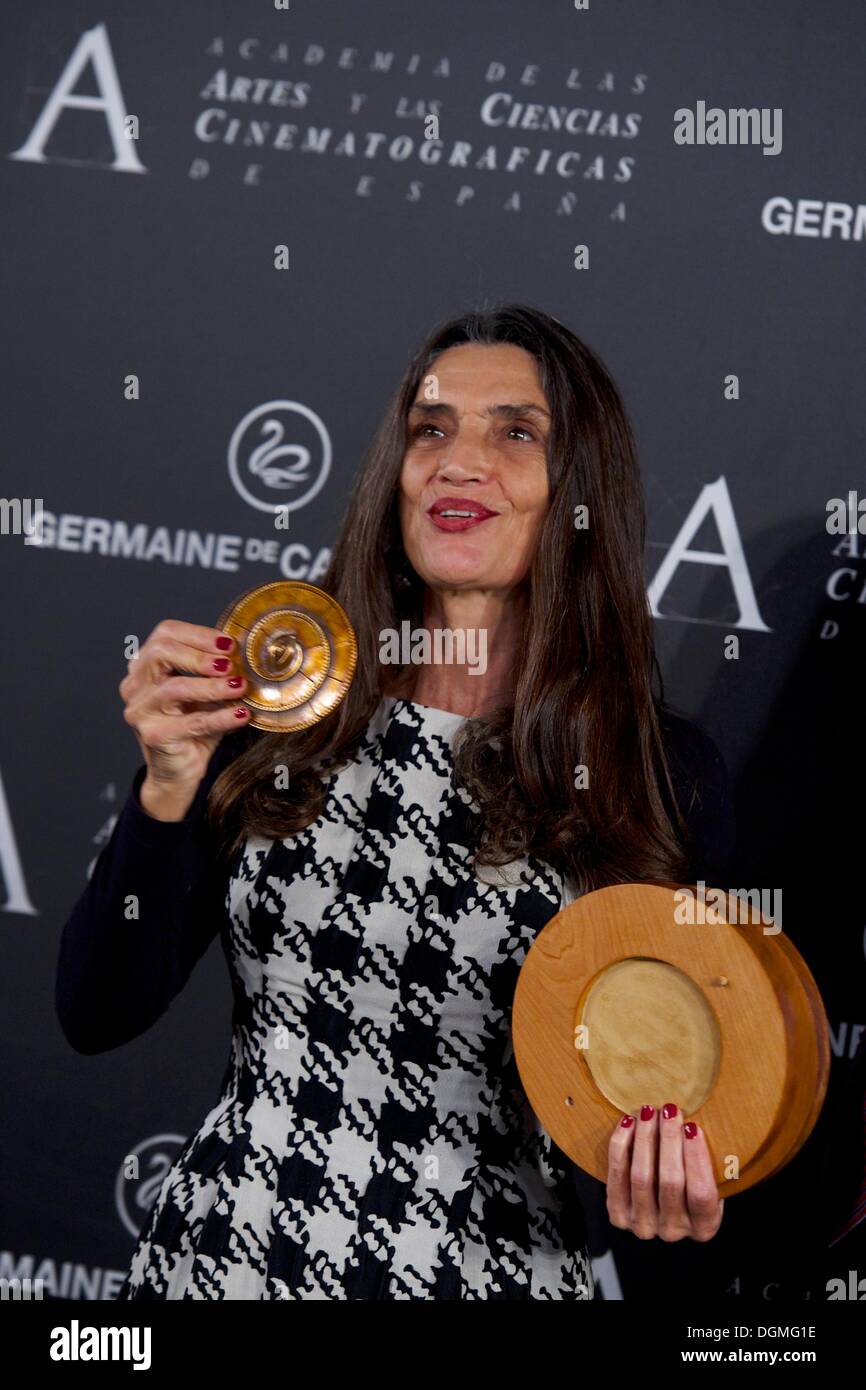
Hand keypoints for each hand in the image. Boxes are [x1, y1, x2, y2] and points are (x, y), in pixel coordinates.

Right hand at [119, 618, 248, 807]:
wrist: (178, 772)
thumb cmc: (192, 729)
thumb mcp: (205, 694)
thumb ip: (217, 673)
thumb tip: (246, 654)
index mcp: (144, 667)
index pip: (164, 635)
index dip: (197, 634)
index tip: (229, 643)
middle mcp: (135, 685)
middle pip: (161, 652)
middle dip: (200, 654)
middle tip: (231, 663)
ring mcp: (140, 711)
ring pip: (176, 687)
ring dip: (213, 686)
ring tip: (240, 686)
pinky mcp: (153, 735)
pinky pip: (192, 722)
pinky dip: (221, 717)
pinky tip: (241, 714)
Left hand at [606, 1103, 723, 1241]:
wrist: (659, 1207)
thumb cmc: (689, 1186)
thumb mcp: (712, 1184)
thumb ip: (711, 1166)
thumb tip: (702, 1128)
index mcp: (704, 1226)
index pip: (702, 1194)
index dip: (696, 1158)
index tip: (692, 1127)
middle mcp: (673, 1230)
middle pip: (671, 1181)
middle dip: (669, 1140)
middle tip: (669, 1110)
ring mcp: (644, 1225)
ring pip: (642, 1176)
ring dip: (645, 1137)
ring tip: (649, 1112)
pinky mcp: (619, 1215)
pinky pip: (616, 1175)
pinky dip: (620, 1146)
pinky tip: (628, 1124)